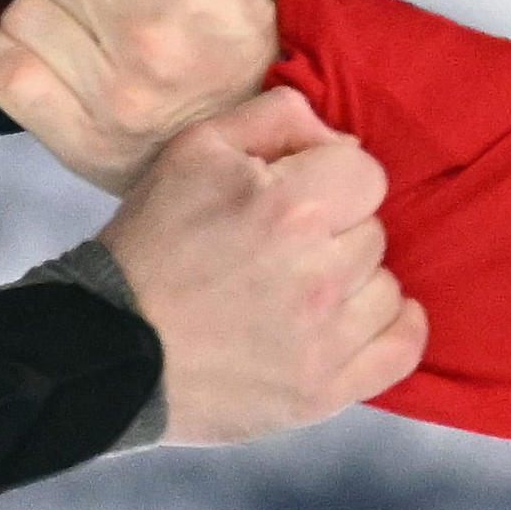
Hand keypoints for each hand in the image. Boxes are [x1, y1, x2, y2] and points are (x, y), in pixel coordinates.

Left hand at [0, 0, 278, 192]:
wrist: (244, 138)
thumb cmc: (230, 41)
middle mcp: (149, 41)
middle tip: (93, 1)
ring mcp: (112, 98)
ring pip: (19, 16)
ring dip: (37, 18)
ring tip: (72, 33)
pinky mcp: (80, 142)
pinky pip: (0, 71)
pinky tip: (28, 52)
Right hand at [104, 88, 425, 442]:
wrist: (110, 346)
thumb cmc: (152, 242)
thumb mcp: (195, 150)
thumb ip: (275, 118)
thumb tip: (338, 135)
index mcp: (291, 206)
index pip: (365, 172)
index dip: (330, 178)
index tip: (294, 195)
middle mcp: (317, 273)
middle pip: (374, 231)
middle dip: (336, 230)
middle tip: (282, 247)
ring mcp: (323, 340)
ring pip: (386, 288)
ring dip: (354, 283)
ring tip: (302, 289)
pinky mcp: (321, 392)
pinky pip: (401, 351)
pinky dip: (393, 330)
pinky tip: (362, 318)